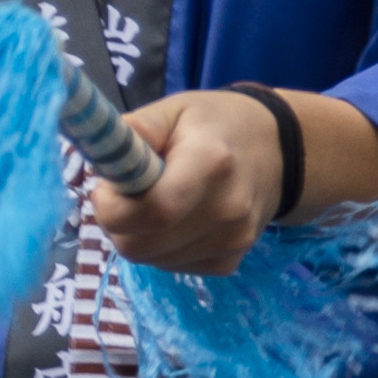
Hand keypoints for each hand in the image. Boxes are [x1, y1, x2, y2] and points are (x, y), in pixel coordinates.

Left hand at [84, 89, 294, 277]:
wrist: (276, 153)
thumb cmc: (213, 126)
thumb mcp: (173, 111)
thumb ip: (135, 130)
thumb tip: (101, 154)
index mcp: (210, 164)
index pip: (151, 210)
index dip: (112, 206)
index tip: (107, 186)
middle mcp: (226, 211)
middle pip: (140, 246)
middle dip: (117, 224)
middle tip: (125, 195)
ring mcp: (231, 242)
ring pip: (151, 260)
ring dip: (138, 236)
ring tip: (154, 202)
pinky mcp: (228, 263)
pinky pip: (171, 267)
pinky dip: (159, 248)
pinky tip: (175, 220)